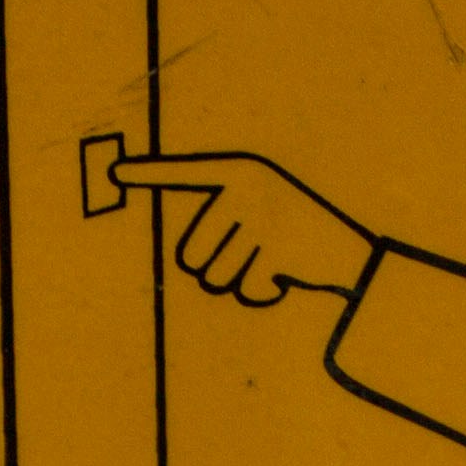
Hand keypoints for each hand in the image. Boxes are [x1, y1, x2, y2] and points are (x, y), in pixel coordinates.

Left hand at [115, 153, 372, 307]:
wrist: (352, 252)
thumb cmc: (294, 234)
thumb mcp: (260, 212)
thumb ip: (223, 222)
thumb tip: (188, 259)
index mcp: (239, 171)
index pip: (184, 172)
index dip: (147, 174)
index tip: (113, 172)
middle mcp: (246, 188)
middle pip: (190, 254)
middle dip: (213, 270)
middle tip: (248, 258)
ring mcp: (261, 216)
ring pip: (212, 277)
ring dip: (237, 283)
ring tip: (267, 263)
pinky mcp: (276, 248)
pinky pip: (243, 291)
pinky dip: (261, 294)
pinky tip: (283, 276)